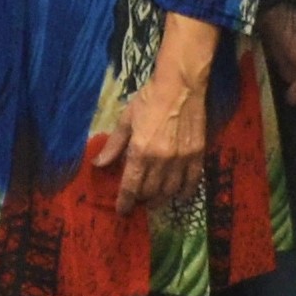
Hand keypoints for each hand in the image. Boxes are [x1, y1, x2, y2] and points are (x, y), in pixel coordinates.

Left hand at [92, 20, 219, 211]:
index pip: (130, 187)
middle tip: (137, 201)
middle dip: (141, 200)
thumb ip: (114, 145)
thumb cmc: (149, 98)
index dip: (124, 202)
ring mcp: (181, 159)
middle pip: (150, 192)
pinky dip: (184, 193)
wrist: (181, 85)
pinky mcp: (197, 155)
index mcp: (140, 151)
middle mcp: (161, 160)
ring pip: (170, 191)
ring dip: (160, 199)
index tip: (122, 211)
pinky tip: (177, 196)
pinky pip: (192, 182)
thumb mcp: (126, 119)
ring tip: (154, 200)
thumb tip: (98, 164)